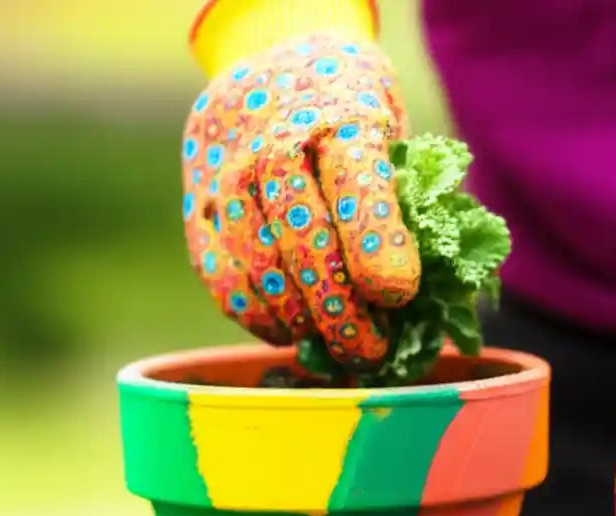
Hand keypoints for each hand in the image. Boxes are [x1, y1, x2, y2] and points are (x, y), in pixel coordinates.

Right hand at [182, 34, 419, 364]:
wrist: (269, 63)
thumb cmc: (351, 117)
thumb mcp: (392, 134)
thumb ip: (406, 203)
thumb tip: (417, 302)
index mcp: (340, 118)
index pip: (357, 186)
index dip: (378, 246)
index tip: (400, 295)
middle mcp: (273, 147)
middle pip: (306, 245)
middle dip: (344, 313)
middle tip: (374, 352)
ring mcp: (226, 180)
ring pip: (263, 274)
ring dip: (306, 326)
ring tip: (342, 348)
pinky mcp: (197, 212)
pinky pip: (226, 286)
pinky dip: (263, 322)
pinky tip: (296, 332)